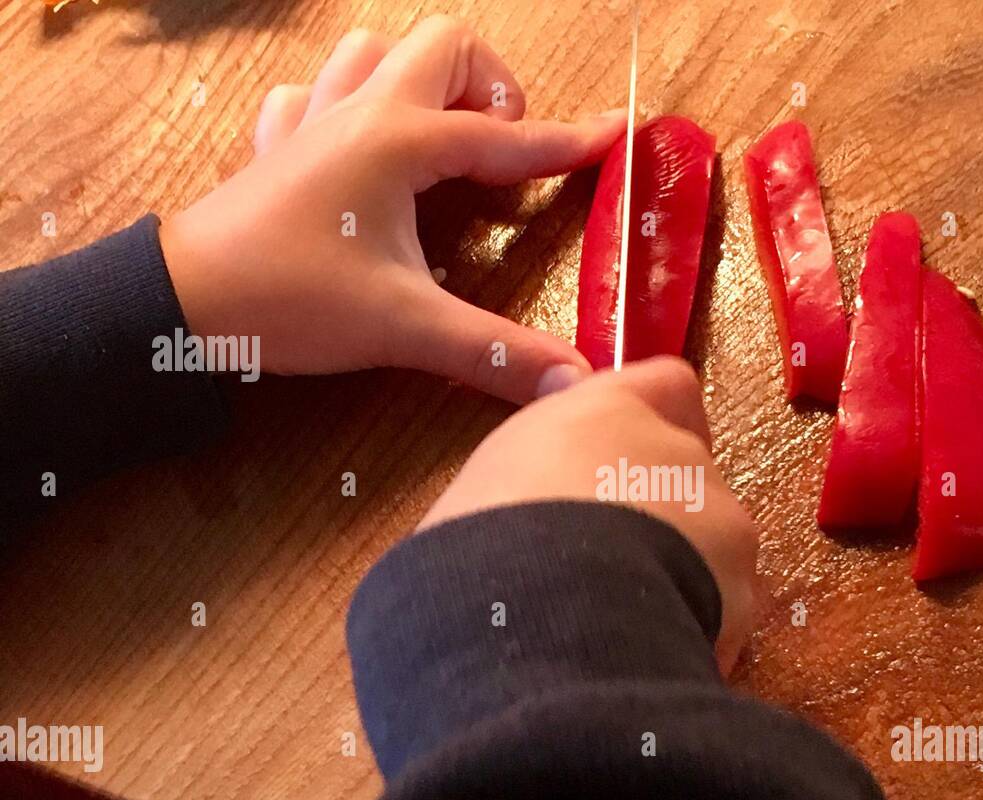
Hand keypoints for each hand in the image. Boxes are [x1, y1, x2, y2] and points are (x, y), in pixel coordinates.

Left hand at [160, 17, 622, 403]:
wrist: (181, 305)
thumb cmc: (291, 301)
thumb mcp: (405, 328)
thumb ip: (497, 352)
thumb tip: (574, 382)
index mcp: (400, 142)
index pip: (507, 137)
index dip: (568, 140)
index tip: (616, 133)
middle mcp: (360, 113)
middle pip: (442, 48)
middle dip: (490, 87)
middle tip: (504, 151)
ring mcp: (312, 122)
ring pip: (375, 53)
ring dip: (420, 80)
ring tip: (444, 139)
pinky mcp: (277, 148)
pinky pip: (316, 93)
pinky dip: (348, 105)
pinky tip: (359, 152)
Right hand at [418, 358, 759, 672]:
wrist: (538, 618)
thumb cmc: (482, 545)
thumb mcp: (480, 494)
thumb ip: (527, 479)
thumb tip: (527, 498)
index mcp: (609, 413)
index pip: (666, 386)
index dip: (658, 419)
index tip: (632, 457)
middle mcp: (678, 454)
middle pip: (686, 473)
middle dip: (659, 514)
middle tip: (604, 563)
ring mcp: (722, 522)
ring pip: (713, 545)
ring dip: (682, 575)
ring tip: (621, 624)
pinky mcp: (743, 593)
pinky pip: (724, 612)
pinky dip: (694, 631)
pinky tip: (643, 659)